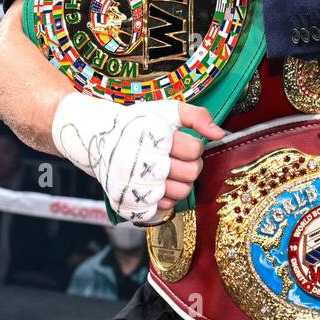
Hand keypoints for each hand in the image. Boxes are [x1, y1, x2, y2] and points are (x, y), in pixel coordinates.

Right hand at [51, 94, 225, 222]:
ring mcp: (131, 184)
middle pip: (190, 174)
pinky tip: (156, 185)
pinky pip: (162, 209)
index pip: (194, 149)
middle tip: (177, 159)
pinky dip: (165, 199)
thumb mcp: (167, 110)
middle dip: (191, 166)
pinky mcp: (127, 202)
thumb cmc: (139, 124)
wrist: (100, 140)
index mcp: (151, 135)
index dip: (193, 147)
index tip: (180, 143)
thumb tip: (220, 134)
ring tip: (167, 172)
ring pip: (180, 193)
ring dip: (180, 183)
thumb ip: (196, 116)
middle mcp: (138, 160)